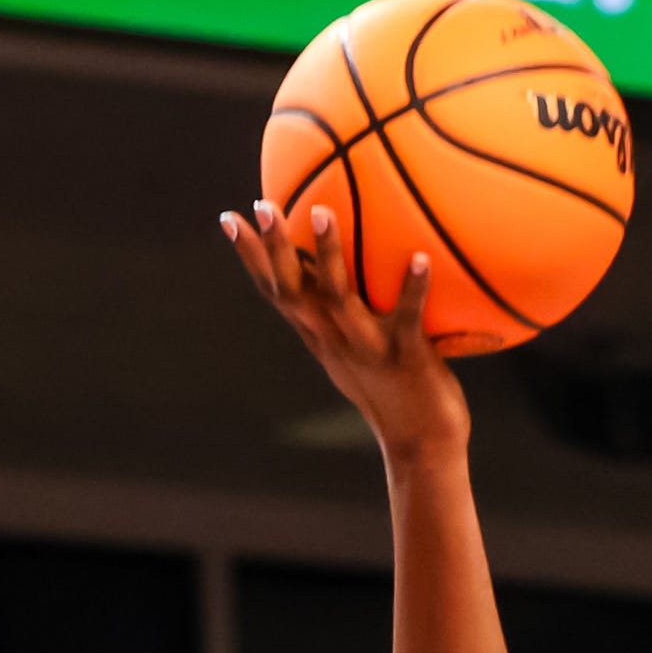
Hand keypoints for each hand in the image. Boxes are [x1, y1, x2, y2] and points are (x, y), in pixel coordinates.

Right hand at [219, 199, 470, 467]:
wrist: (422, 449)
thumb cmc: (397, 397)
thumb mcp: (358, 356)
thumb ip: (344, 319)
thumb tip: (340, 277)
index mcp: (321, 339)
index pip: (276, 293)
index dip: (251, 257)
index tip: (229, 217)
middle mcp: (336, 342)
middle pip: (293, 290)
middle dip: (273, 248)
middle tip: (262, 204)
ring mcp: (367, 349)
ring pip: (338, 297)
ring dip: (329, 255)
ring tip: (323, 212)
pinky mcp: (404, 357)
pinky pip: (406, 316)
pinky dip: (413, 287)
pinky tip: (421, 257)